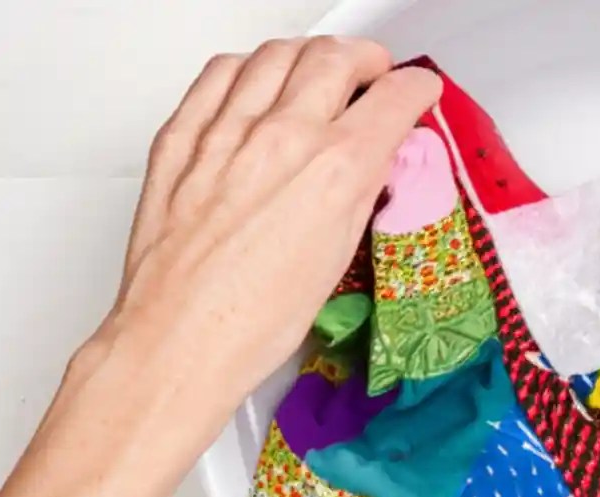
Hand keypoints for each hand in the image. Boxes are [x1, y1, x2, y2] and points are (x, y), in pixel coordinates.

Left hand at [101, 36, 440, 422]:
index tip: (418, 89)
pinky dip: (249, 68)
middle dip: (366, 60)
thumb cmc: (258, 319)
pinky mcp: (181, 139)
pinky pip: (218, 74)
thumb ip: (360, 193)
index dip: (417, 87)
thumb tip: (374, 163)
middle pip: (336, 58)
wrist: (182, 340)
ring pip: (276, 54)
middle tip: (372, 74)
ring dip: (309, 56)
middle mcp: (283, 138)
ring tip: (317, 70)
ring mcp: (226, 133)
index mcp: (336, 169)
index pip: (394, 95)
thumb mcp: (339, 255)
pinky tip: (256, 82)